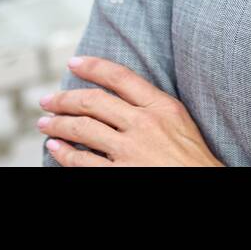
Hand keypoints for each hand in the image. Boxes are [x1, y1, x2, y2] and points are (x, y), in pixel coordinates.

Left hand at [39, 55, 222, 165]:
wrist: (206, 185)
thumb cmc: (193, 158)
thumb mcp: (180, 122)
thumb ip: (154, 106)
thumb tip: (120, 95)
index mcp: (162, 106)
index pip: (120, 77)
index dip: (93, 67)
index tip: (74, 63)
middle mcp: (144, 124)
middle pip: (94, 101)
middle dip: (65, 99)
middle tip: (47, 100)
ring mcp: (130, 151)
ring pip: (82, 129)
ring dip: (58, 125)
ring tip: (45, 123)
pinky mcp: (120, 174)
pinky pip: (82, 161)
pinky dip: (64, 154)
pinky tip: (55, 149)